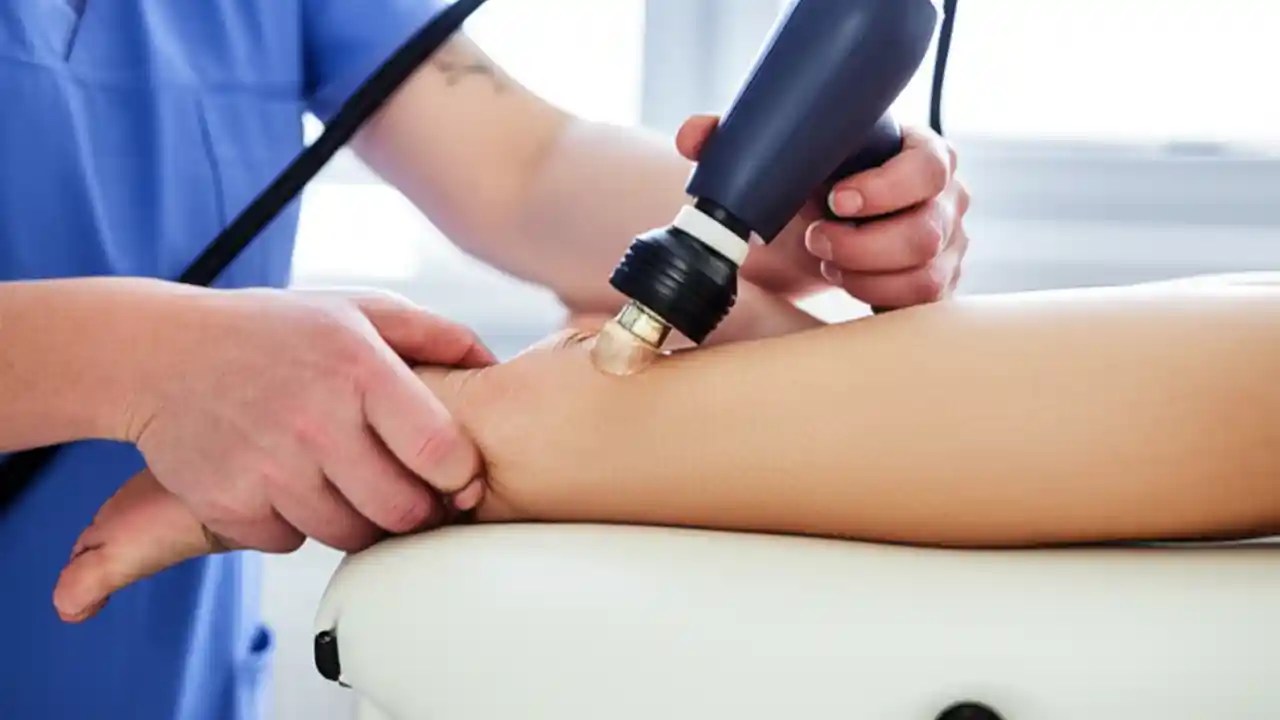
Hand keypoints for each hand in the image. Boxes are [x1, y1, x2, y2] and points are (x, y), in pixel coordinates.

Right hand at [120, 288, 491, 551]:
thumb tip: (496, 366)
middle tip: (404, 491)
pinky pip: (291, 542)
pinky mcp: (227, 503)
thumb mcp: (355, 311)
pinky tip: (283, 482)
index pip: (442, 454)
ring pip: (349, 535)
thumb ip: (433, 334)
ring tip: (339, 478)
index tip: (454, 478)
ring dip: (355, 518)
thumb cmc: (274, 331)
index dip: (460, 477)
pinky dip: (293, 523)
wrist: (159, 353)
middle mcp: (315, 419)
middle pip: (403, 512)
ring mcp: (267, 465)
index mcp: (359, 368)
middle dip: (414, 510)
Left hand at [676, 117, 969, 308]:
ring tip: (829, 264)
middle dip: (860, 246)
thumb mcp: (772, 163)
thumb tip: (692, 135)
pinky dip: (875, 299)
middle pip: (926, 231)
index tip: (834, 199)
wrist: (806, 236)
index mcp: (919, 151)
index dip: (885, 188)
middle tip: (815, 241)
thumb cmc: (802, 188)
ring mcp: (949, 243)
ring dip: (863, 277)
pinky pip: (921, 304)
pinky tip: (848, 284)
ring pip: (923, 275)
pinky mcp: (940, 283)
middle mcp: (946, 197)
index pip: (929, 166)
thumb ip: (733, 141)